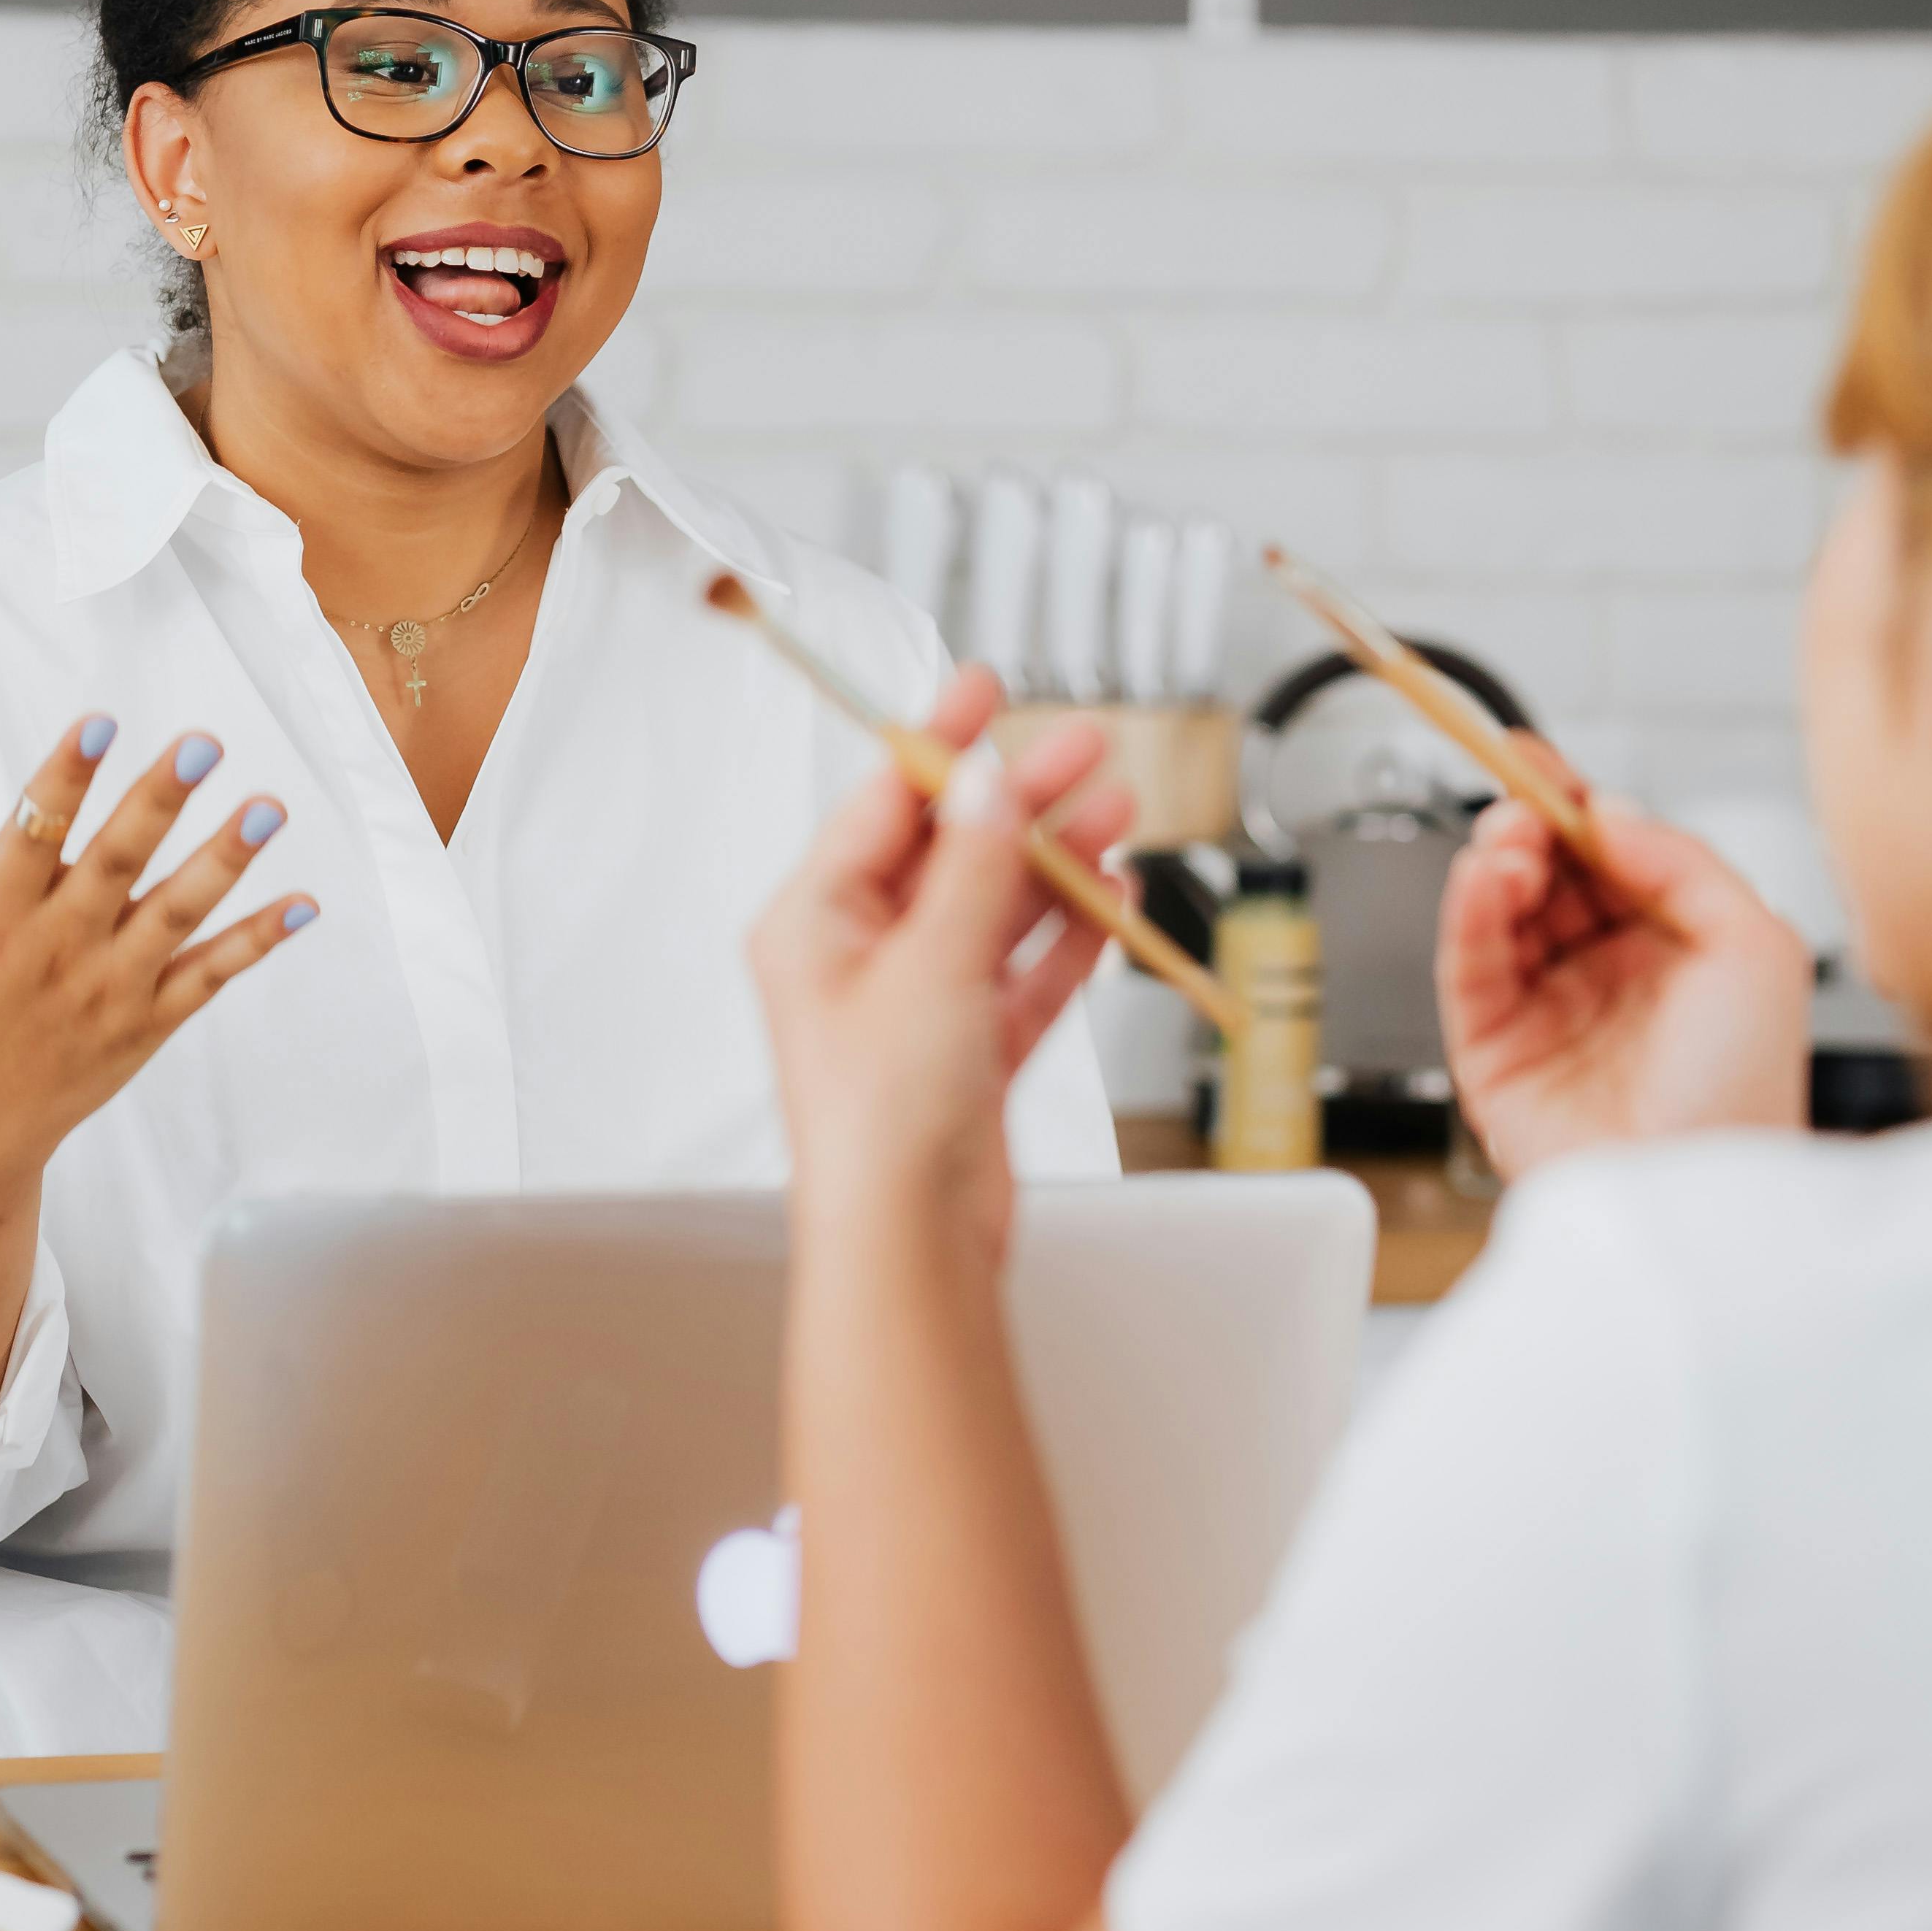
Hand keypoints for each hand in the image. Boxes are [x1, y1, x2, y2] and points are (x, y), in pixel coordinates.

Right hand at [0, 712, 313, 1194]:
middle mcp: (56, 952)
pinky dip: (257, 943)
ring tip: (270, 806)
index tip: (100, 721)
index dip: (66, 777)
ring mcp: (109, 990)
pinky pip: (210, 978)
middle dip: (160, 801)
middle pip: (116, 863)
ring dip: (226, 861)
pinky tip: (303, 903)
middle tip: (204, 743)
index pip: (31, 834)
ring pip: (176, 915)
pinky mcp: (146, 1025)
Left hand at [751, 672, 1132, 1270]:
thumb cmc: (880, 1123)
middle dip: (1021, 799)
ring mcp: (918, 1003)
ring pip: (997, 906)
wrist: (911, 1242)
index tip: (983, 688)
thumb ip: (973, 871)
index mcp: (814, 924)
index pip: (884, 805)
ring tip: (1117, 816)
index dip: (941, 742)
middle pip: (951, 849)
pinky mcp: (969, 1050)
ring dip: (1056, 862)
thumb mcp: (931, 965)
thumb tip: (989, 786)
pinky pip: (1025, 971)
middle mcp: (860, 956)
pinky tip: (1110, 899)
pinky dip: (1068, 937)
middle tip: (1086, 749)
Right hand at [1439, 775, 1809, 1182]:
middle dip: (1528, 829)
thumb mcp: (1758, 946)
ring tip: (1506, 848)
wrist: (1693, 1195)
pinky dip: (1465, 914)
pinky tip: (1481, 881)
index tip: (1536, 759)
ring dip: (1496, 864)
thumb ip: (1683, 859)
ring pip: (1500, 913)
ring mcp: (1548, 1014)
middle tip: (1520, 804)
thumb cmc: (1744, 1093)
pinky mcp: (1494, 1055)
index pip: (1608, 858)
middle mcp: (1607, 978)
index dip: (1572, 806)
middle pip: (1547, 876)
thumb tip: (1609, 811)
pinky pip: (1466, 968)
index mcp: (1674, 950)